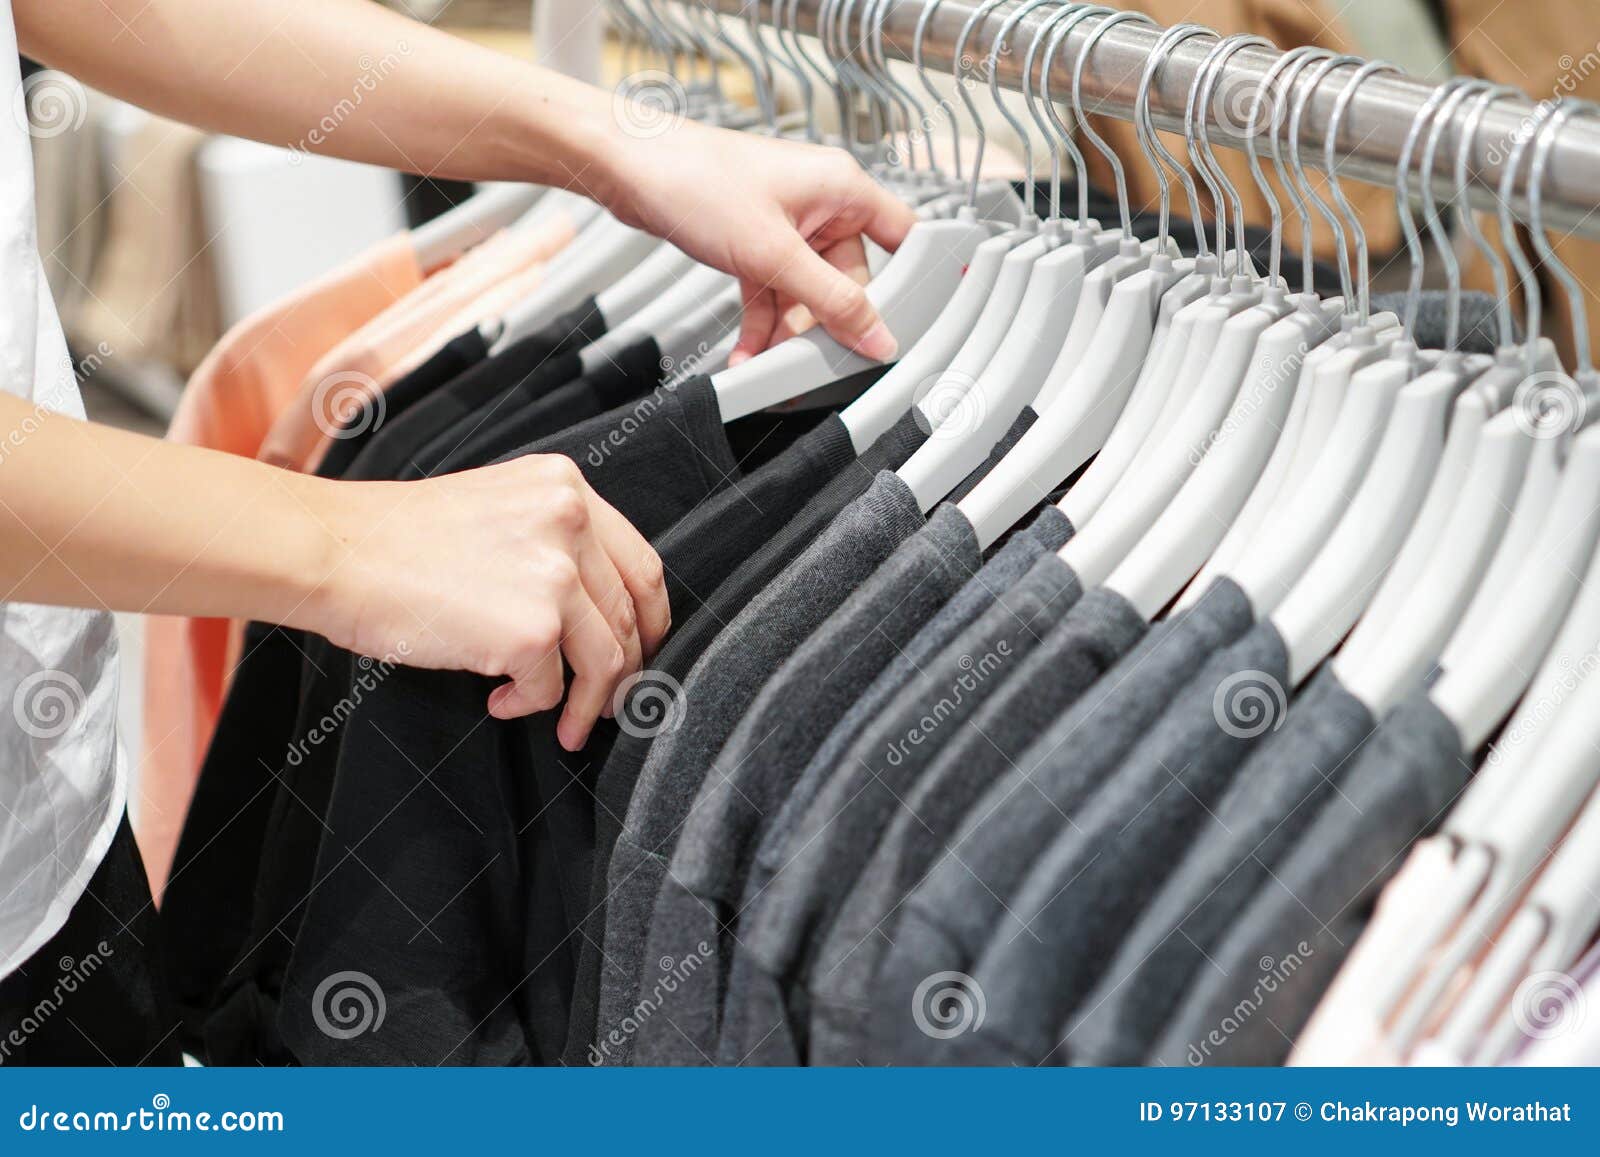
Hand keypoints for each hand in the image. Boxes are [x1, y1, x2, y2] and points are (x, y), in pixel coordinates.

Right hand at [306, 455, 668, 749]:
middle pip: (630, 616)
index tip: (644, 650)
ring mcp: (556, 576)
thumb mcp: (497, 507)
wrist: (333, 551)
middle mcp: (571, 522)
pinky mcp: (532, 630)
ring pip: (607, 660)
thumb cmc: (395, 539)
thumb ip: (552, 540)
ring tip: (564, 723)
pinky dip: (532, 706)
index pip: (641, 565)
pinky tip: (499, 701)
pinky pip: (552, 688)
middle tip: (605, 702)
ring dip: (588, 703)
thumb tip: (595, 610)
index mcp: (565, 486)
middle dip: (624, 671)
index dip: (651, 619)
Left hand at [591, 119, 916, 365]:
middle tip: (811, 361)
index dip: (909, 283)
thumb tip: (876, 338)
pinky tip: (748, 351)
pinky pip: (774, 289)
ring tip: (767, 362)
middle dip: (824, 323)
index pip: (902, 238)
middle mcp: (821, 203)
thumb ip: (831, 302)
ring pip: (807, 291)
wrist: (628, 169)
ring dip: (787, 330)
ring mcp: (788, 222)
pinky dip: (763, 321)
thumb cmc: (696, 180)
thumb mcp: (773, 255)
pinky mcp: (756, 239)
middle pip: (848, 279)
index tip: (899, 327)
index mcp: (843, 188)